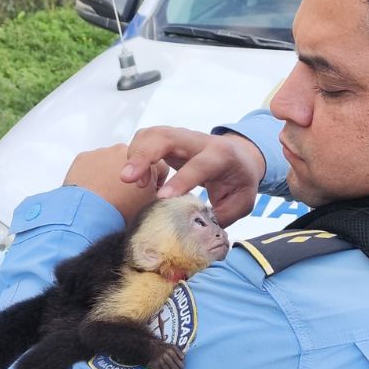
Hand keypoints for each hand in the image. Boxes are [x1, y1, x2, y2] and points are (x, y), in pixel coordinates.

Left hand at [64, 144, 169, 223]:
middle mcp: (126, 151)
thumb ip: (158, 197)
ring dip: (110, 172)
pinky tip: (90, 189)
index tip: (146, 194)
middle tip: (124, 195)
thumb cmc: (122, 213)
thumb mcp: (150, 208)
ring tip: (105, 194)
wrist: (91, 215)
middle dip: (132, 174)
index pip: (159, 168)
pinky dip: (91, 173)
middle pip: (133, 162)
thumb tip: (160, 197)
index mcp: (147, 163)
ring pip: (110, 160)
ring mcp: (103, 152)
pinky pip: (90, 163)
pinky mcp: (84, 157)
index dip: (154, 183)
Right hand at [120, 126, 264, 226]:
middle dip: (143, 155)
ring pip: (152, 134)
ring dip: (136, 154)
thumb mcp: (241, 203)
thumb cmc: (240, 182)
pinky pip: (147, 139)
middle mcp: (199, 142)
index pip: (198, 165)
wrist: (242, 157)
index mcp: (221, 156)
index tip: (161, 198)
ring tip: (133, 182)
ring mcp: (182, 138)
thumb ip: (220, 217)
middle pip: (166, 137)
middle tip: (126, 179)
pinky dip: (136, 155)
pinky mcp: (169, 140)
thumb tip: (196, 234)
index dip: (180, 180)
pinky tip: (141, 179)